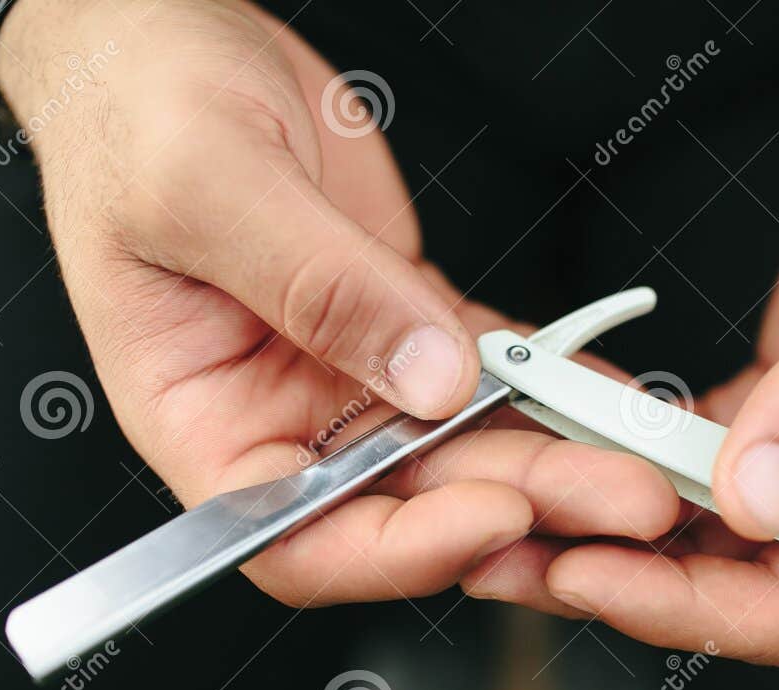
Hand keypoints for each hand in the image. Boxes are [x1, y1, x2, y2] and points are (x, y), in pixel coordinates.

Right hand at [0, 0, 676, 605]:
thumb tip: (432, 383)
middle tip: (622, 494)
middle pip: (406, 503)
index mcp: (201, 420)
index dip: (396, 550)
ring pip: (463, 448)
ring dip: (554, 454)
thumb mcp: (208, 184)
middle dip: (521, 504)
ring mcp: (345, 377)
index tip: (493, 515)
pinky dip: (550, 381)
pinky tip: (608, 388)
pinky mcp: (401, 325)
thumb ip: (318, 285)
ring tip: (641, 454)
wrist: (159, 38)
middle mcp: (278, 418)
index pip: (297, 535)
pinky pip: (488, 371)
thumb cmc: (137, 108)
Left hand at [469, 106, 778, 662]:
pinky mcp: (771, 426)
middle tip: (502, 555)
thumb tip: (756, 499)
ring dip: (603, 526)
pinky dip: (621, 460)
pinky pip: (682, 465)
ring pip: (692, 532)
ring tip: (503, 509)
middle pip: (725, 585)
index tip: (590, 579)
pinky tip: (556, 446)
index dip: (688, 609)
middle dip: (615, 578)